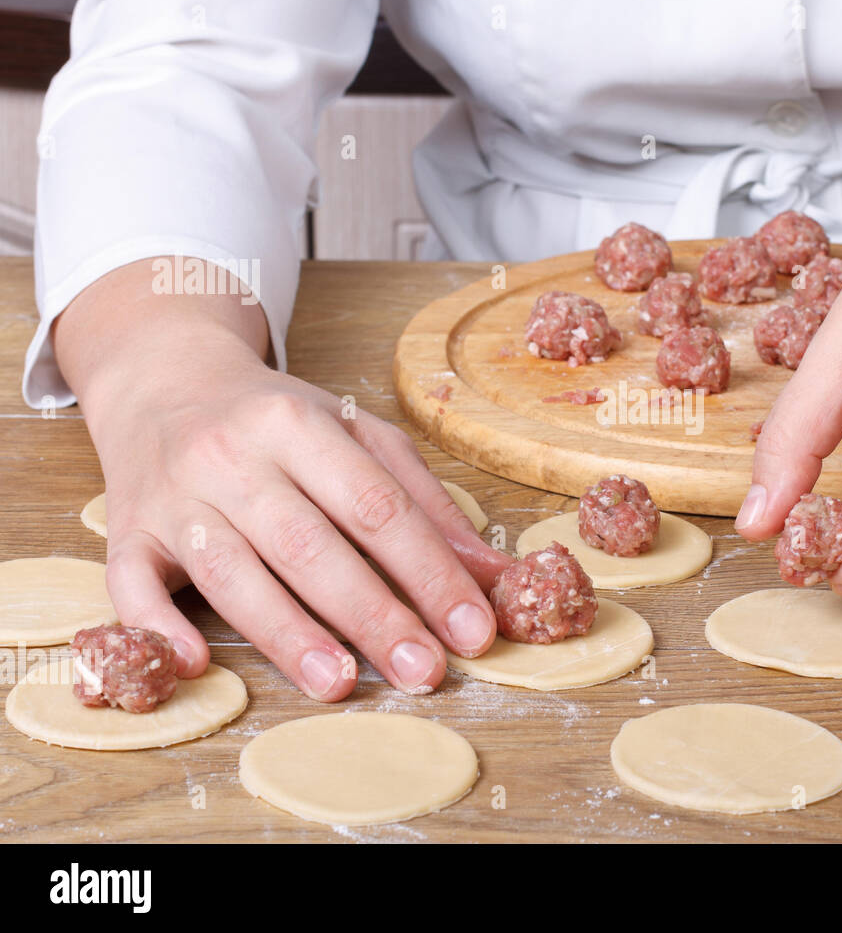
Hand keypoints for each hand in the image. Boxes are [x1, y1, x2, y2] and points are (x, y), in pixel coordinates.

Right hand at [55, 261, 509, 699]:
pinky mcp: (128, 533)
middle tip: (424, 672)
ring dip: (287, 633)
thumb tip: (494, 576)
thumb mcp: (357, 437)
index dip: (429, 571)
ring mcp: (175, 497)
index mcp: (299, 425)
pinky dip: (158, 627)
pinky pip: (130, 585)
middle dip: (373, 614)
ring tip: (340, 683)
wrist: (165, 378)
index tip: (472, 629)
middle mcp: (233, 457)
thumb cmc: (277, 420)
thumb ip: (425, 503)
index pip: (376, 506)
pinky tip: (196, 664)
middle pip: (310, 544)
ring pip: (231, 572)